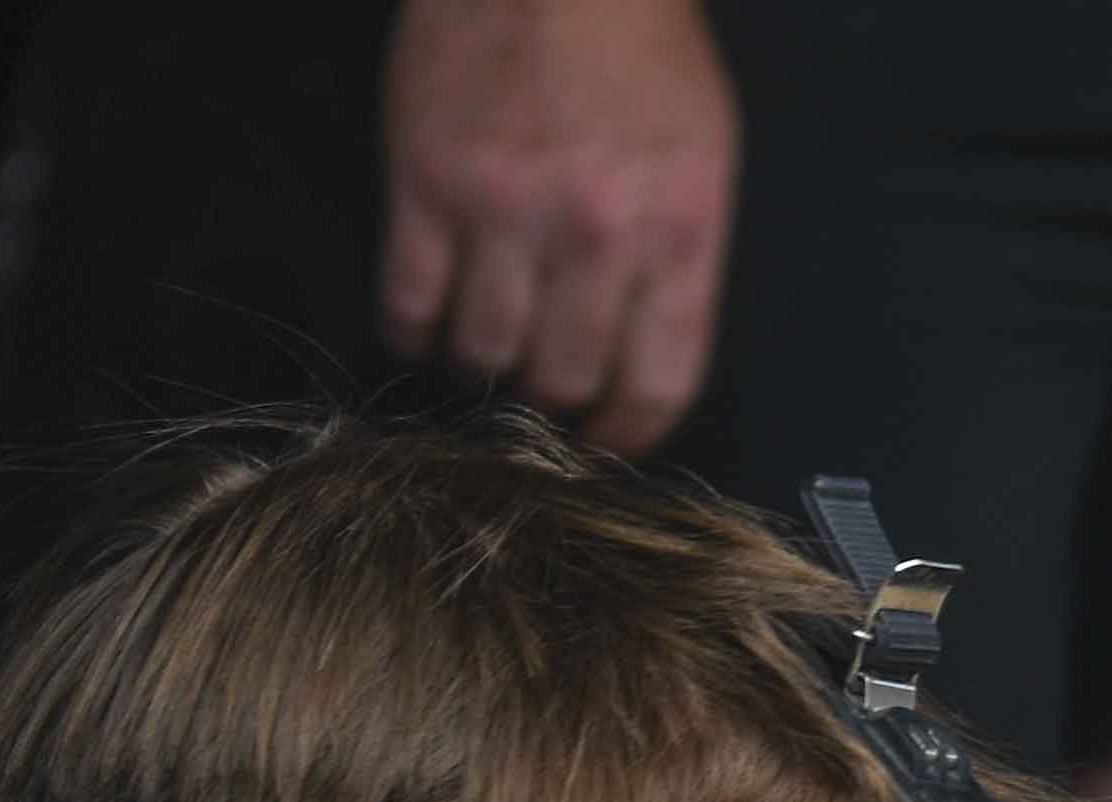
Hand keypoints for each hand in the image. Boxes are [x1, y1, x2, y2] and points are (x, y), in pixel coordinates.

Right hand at [381, 0, 730, 451]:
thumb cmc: (639, 51)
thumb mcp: (702, 153)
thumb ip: (680, 257)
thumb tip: (641, 360)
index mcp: (679, 227)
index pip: (658, 381)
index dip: (627, 433)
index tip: (606, 439)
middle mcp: (596, 231)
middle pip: (564, 379)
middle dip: (551, 397)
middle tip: (536, 381)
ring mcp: (506, 209)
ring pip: (483, 353)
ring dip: (481, 366)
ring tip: (483, 342)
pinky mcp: (427, 183)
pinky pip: (409, 305)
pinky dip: (413, 332)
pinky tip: (425, 324)